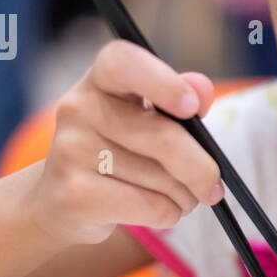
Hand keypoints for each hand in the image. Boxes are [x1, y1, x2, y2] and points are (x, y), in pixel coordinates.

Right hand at [26, 40, 221, 245]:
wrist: (64, 202)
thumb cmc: (120, 152)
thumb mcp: (149, 118)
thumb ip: (180, 100)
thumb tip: (202, 89)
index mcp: (100, 80)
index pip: (123, 62)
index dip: (163, 82)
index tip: (192, 108)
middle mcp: (78, 108)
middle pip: (163, 137)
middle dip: (201, 169)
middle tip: (213, 185)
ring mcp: (70, 151)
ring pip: (162, 179)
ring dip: (185, 195)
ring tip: (174, 195)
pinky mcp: (75, 195)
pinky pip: (150, 206)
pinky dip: (169, 213)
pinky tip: (157, 210)